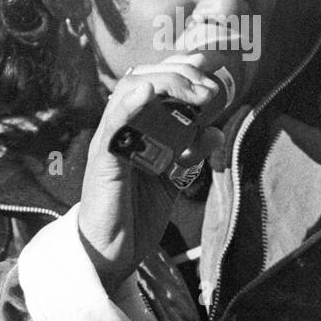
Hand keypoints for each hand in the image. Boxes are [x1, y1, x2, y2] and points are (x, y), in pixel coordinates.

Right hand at [77, 53, 225, 295]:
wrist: (111, 252)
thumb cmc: (135, 212)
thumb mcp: (172, 178)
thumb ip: (191, 154)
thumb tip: (216, 131)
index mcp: (136, 126)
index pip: (156, 80)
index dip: (182, 68)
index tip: (212, 73)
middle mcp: (121, 126)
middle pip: (146, 77)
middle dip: (183, 76)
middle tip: (210, 92)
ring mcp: (110, 139)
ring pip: (131, 90)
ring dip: (168, 84)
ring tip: (197, 94)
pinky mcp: (103, 159)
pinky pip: (114, 125)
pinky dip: (130, 105)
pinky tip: (147, 93)